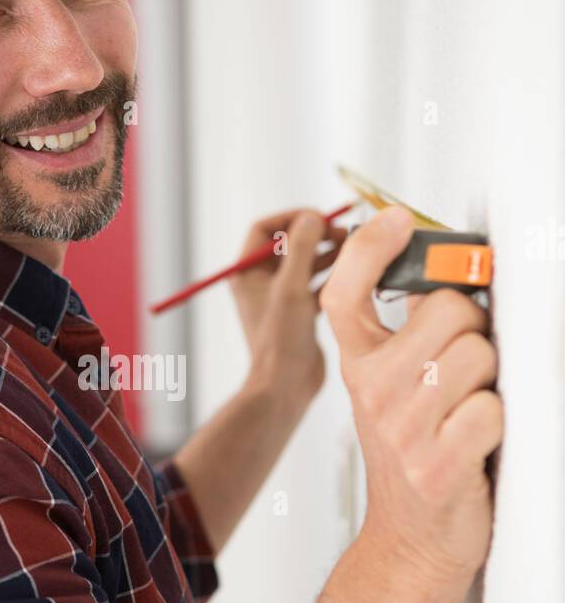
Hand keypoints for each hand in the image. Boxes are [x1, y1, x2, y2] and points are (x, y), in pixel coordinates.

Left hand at [231, 209, 346, 404]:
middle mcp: (261, 283)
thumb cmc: (280, 340)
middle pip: (289, 243)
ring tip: (354, 248)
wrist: (286, 387)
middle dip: (316, 234)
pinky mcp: (300, 314)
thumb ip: (301, 248)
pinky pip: (317, 284)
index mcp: (247, 273)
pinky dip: (334, 276)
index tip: (319, 217)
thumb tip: (312, 216)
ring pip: (307, 263)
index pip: (265, 229)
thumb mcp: (291, 287)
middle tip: (344, 232)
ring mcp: (281, 299)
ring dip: (329, 253)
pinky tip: (355, 273)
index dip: (291, 218)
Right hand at [320, 206, 502, 580]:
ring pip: (480, 354)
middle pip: (449, 307)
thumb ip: (410, 331)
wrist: (411, 541)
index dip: (370, 247)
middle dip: (476, 327)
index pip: (343, 292)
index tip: (398, 221)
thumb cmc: (416, 453)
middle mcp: (372, 391)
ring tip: (470, 408)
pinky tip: (477, 443)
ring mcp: (402, 429)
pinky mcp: (437, 465)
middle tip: (467, 365)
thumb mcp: (395, 389)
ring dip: (492, 379)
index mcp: (359, 364)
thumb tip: (446, 266)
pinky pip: (494, 408)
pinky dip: (498, 424)